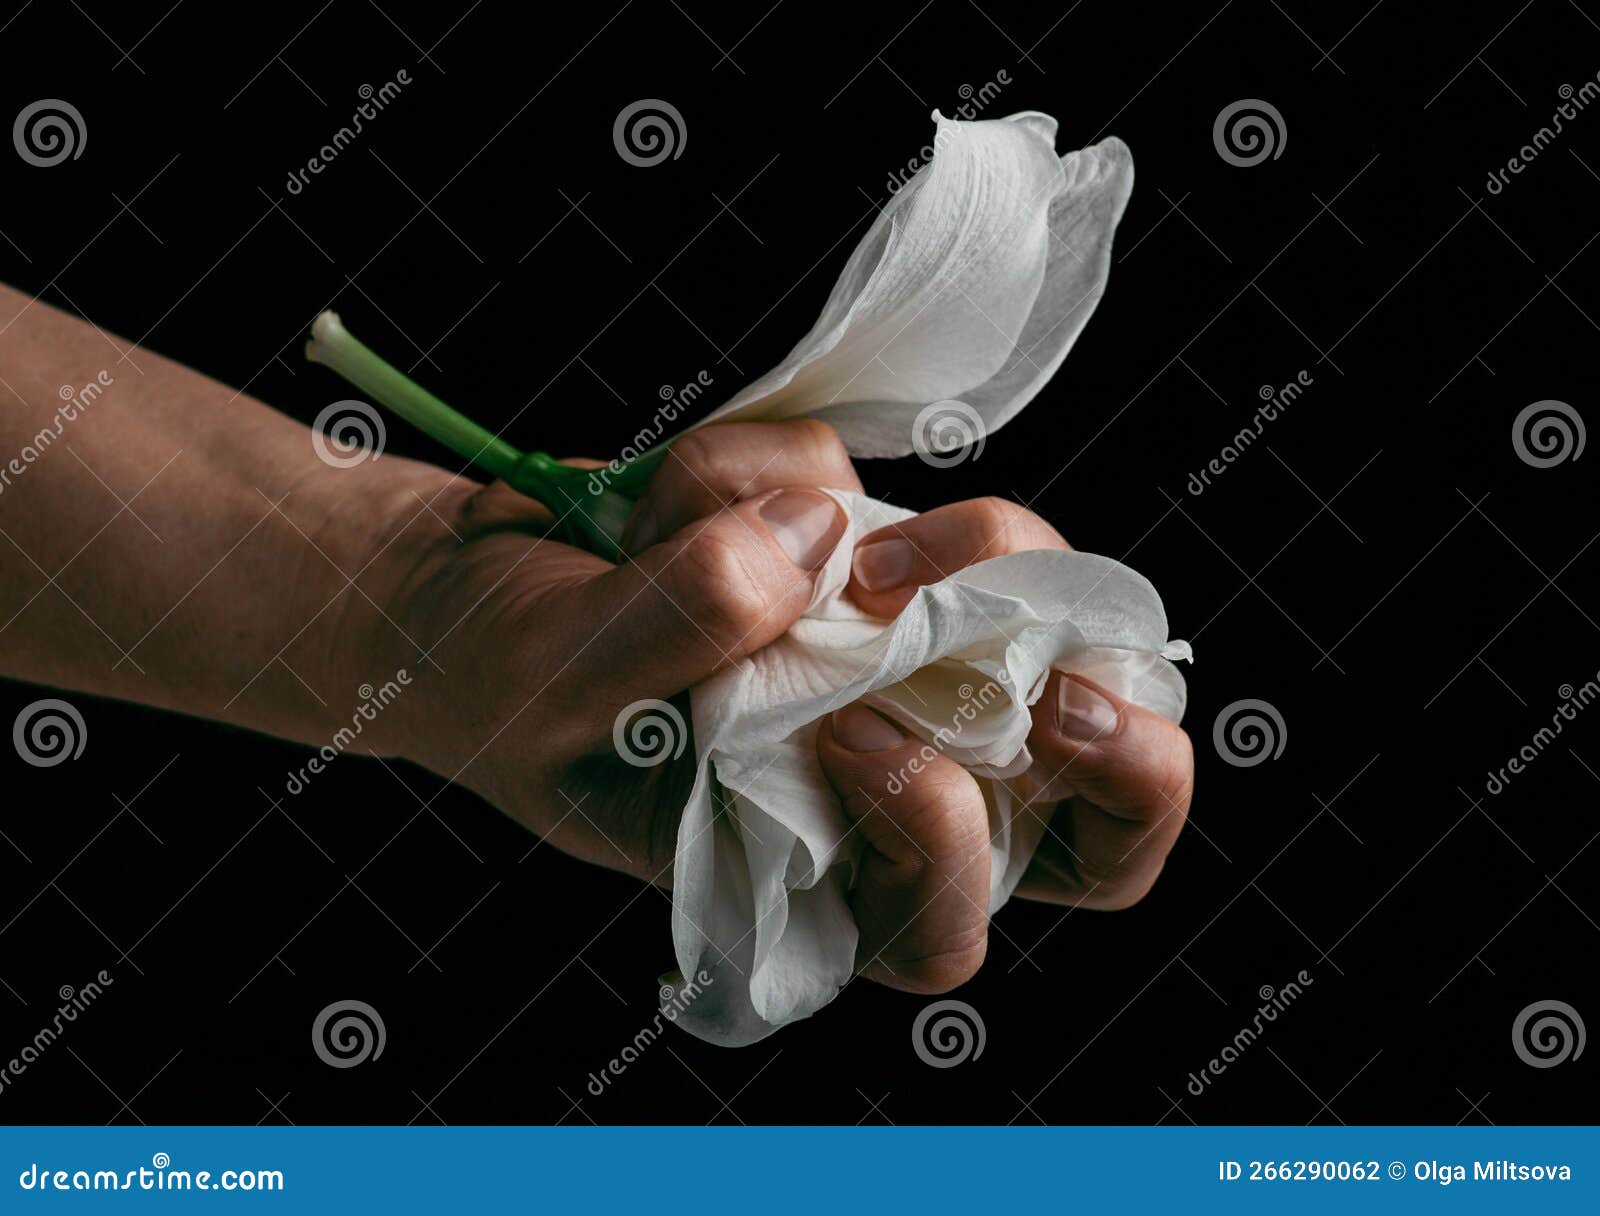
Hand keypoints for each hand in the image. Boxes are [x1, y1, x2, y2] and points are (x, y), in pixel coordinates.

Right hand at [367, 420, 1192, 996]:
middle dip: (1101, 736)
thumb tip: (818, 538)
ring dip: (982, 556)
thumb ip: (670, 623)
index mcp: (797, 876)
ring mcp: (894, 668)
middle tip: (1017, 651)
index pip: (935, 923)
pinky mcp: (875, 565)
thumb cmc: (498, 680)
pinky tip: (705, 492)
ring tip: (828, 533)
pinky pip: (906, 504)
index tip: (846, 733)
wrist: (478, 587)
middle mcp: (875, 783)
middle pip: (1083, 807)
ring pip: (1045, 629)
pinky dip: (814, 473)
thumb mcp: (547, 676)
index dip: (943, 840)